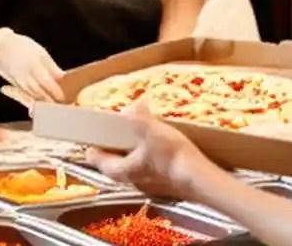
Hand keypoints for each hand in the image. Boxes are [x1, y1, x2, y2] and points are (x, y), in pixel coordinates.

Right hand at [0, 28, 64, 101]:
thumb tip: (63, 78)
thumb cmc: (22, 47)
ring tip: (55, 107)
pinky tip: (43, 104)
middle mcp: (26, 78)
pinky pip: (28, 97)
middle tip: (63, 106)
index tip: (65, 98)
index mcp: (34, 67)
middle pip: (41, 94)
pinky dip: (36, 101)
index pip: (47, 84)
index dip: (56, 93)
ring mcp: (20, 85)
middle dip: (52, 101)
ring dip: (45, 103)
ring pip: (35, 98)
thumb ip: (51, 67)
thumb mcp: (40, 53)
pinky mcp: (17, 88)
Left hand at [86, 102, 213, 200]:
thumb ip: (136, 117)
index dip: (96, 139)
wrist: (199, 180)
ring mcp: (145, 185)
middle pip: (113, 159)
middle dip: (118, 141)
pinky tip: (163, 145)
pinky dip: (150, 155)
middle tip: (126, 125)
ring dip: (136, 148)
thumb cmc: (171, 158)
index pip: (93, 156)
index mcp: (117, 170)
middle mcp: (128, 181)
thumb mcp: (150, 130)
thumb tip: (132, 106)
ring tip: (146, 132)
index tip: (102, 126)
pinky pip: (148, 167)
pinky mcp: (161, 185)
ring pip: (132, 163)